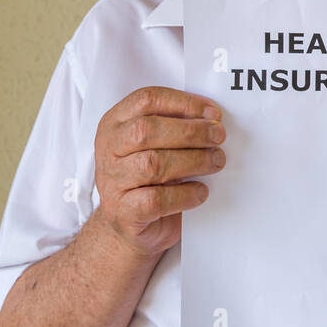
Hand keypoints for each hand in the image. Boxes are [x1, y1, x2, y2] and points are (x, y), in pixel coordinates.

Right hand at [93, 86, 226, 258]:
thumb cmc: (149, 179)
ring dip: (193, 161)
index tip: (212, 112)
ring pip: (152, 164)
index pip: (146, 100)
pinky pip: (156, 200)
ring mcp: (111, 181)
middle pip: (146, 130)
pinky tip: (200, 192)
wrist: (128, 227)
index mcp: (115, 123)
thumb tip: (212, 118)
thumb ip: (175, 127)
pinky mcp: (122, 212)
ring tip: (216, 161)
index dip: (183, 102)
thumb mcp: (156, 145)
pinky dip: (185, 195)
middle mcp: (108, 149)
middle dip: (190, 131)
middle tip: (218, 136)